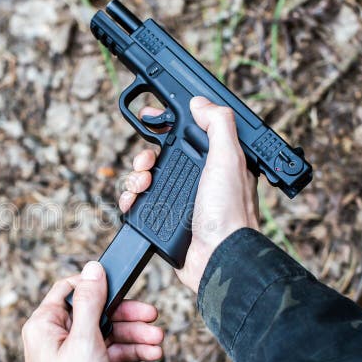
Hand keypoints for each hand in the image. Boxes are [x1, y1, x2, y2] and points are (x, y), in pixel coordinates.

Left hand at [22, 261, 163, 361]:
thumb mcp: (85, 339)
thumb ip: (91, 301)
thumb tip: (92, 268)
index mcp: (44, 324)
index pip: (70, 289)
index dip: (96, 285)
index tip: (122, 285)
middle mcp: (54, 336)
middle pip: (94, 311)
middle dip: (126, 315)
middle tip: (152, 315)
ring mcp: (70, 355)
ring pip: (106, 333)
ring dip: (134, 335)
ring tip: (158, 340)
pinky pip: (108, 353)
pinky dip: (129, 352)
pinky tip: (151, 353)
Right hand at [119, 96, 259, 291]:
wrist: (218, 258)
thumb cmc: (230, 213)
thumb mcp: (229, 159)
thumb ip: (218, 125)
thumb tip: (200, 102)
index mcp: (214, 163)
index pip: (186, 135)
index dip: (166, 124)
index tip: (150, 116)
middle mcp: (197, 181)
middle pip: (160, 157)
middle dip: (145, 155)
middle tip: (146, 162)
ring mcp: (179, 202)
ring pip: (145, 180)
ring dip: (136, 177)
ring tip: (141, 184)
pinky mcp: (164, 222)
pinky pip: (138, 205)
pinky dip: (130, 200)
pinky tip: (133, 201)